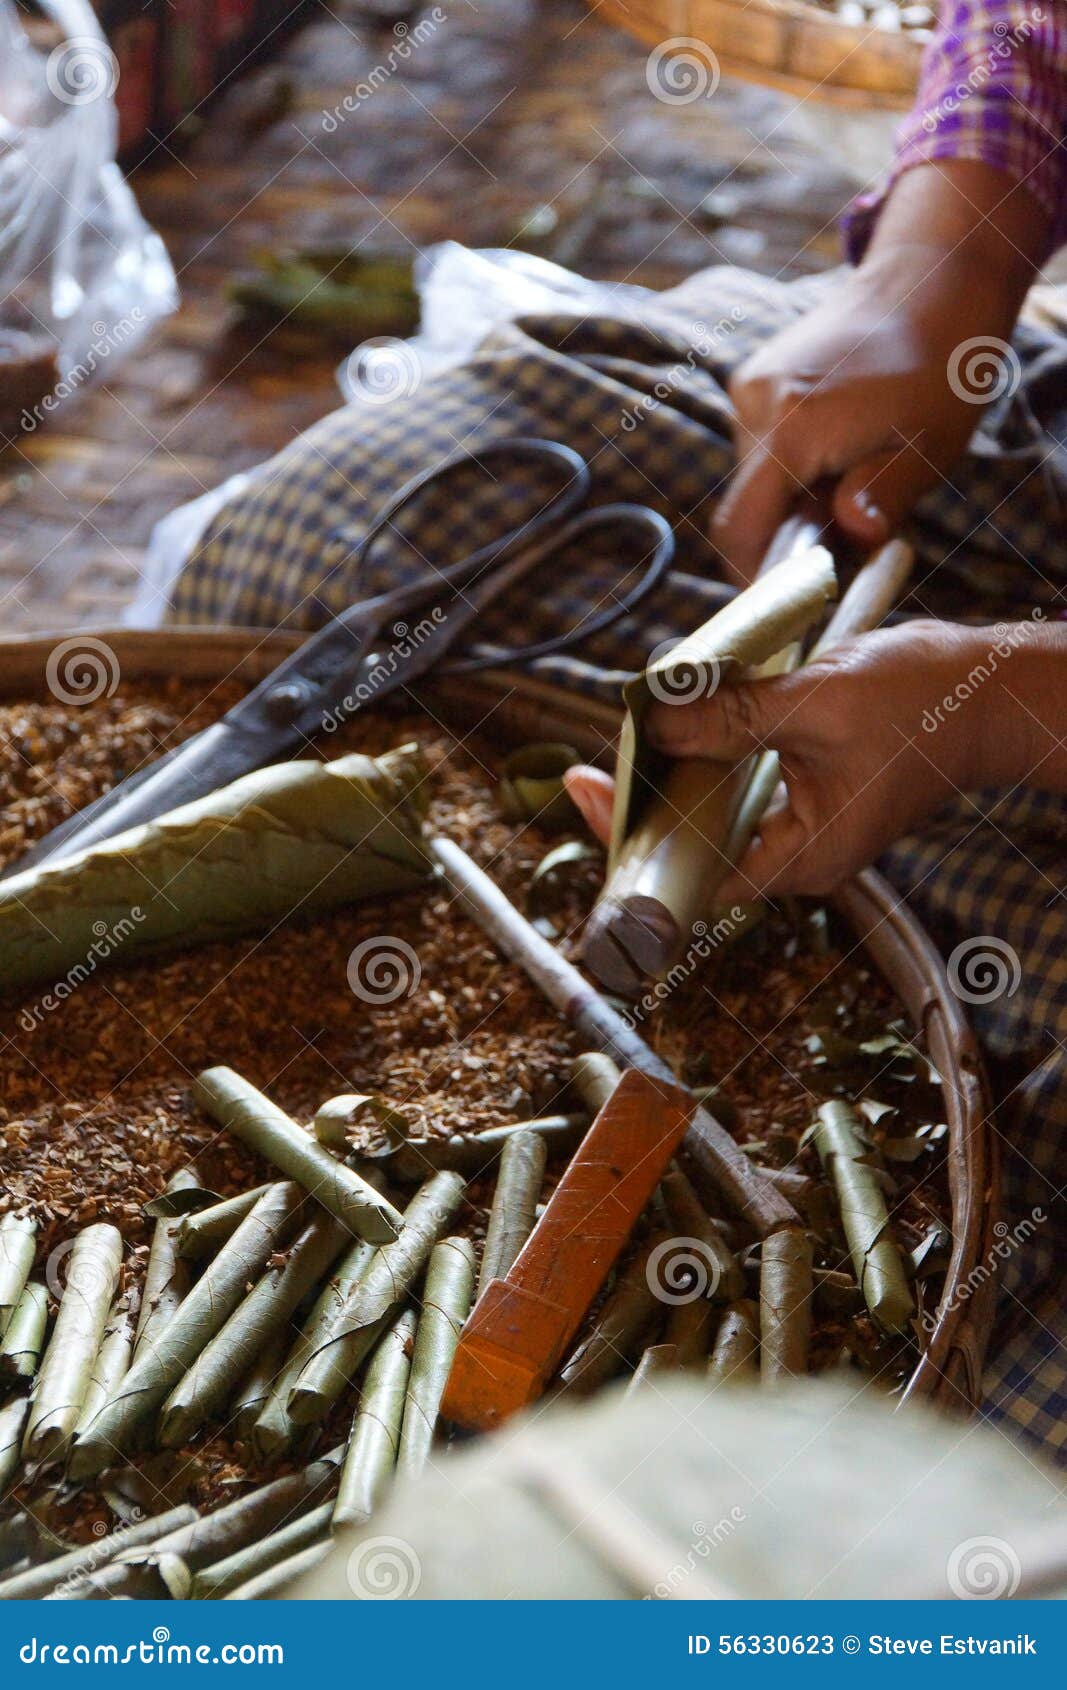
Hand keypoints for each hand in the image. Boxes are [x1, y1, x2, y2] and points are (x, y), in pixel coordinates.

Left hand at [566, 620, 1030, 899]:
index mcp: (804, 857)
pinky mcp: (809, 789)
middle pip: (695, 847)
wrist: (995, 691)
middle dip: (642, 807)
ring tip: (625, 745)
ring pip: (715, 812)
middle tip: (589, 771)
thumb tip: (654, 724)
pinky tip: (682, 724)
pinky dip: (709, 756)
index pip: (693, 876)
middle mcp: (799, 852)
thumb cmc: (925, 705)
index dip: (634, 846)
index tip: (590, 800)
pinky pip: (742, 784)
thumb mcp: (816, 705)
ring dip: (672, 777)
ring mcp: (804, 822)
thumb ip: (731, 718)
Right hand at [713, 163, 1046, 582]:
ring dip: (789, 501)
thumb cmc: (938, 368)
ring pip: (752, 480)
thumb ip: (883, 497)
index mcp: (792, 426)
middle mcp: (756, 404)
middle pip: (745, 508)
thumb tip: (851, 536)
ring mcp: (750, 387)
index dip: (751, 580)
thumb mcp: (928, 446)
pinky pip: (759, 449)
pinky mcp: (755, 379)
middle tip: (839, 543)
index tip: (778, 609)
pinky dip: (789, 469)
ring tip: (847, 484)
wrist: (930, 282)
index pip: (739, 529)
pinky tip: (836, 454)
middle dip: (783, 538)